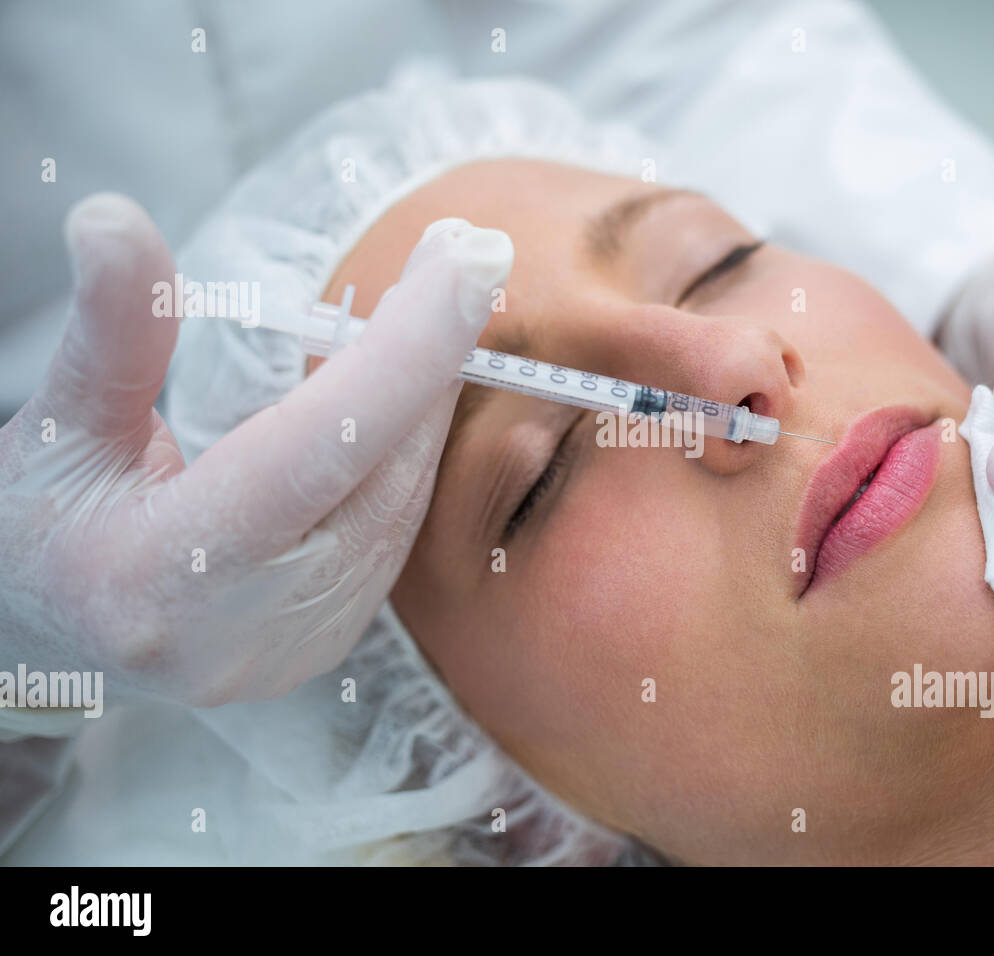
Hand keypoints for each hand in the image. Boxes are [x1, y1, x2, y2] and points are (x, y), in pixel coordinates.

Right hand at [0, 194, 510, 707]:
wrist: (52, 638)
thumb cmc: (43, 527)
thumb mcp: (60, 427)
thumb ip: (111, 332)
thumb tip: (115, 218)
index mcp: (162, 581)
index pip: (316, 450)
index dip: (402, 352)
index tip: (469, 260)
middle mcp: (246, 632)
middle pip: (379, 476)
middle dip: (433, 356)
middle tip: (467, 254)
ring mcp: (296, 649)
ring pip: (402, 504)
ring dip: (431, 397)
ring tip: (445, 299)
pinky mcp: (328, 642)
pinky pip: (394, 531)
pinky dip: (409, 448)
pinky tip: (417, 385)